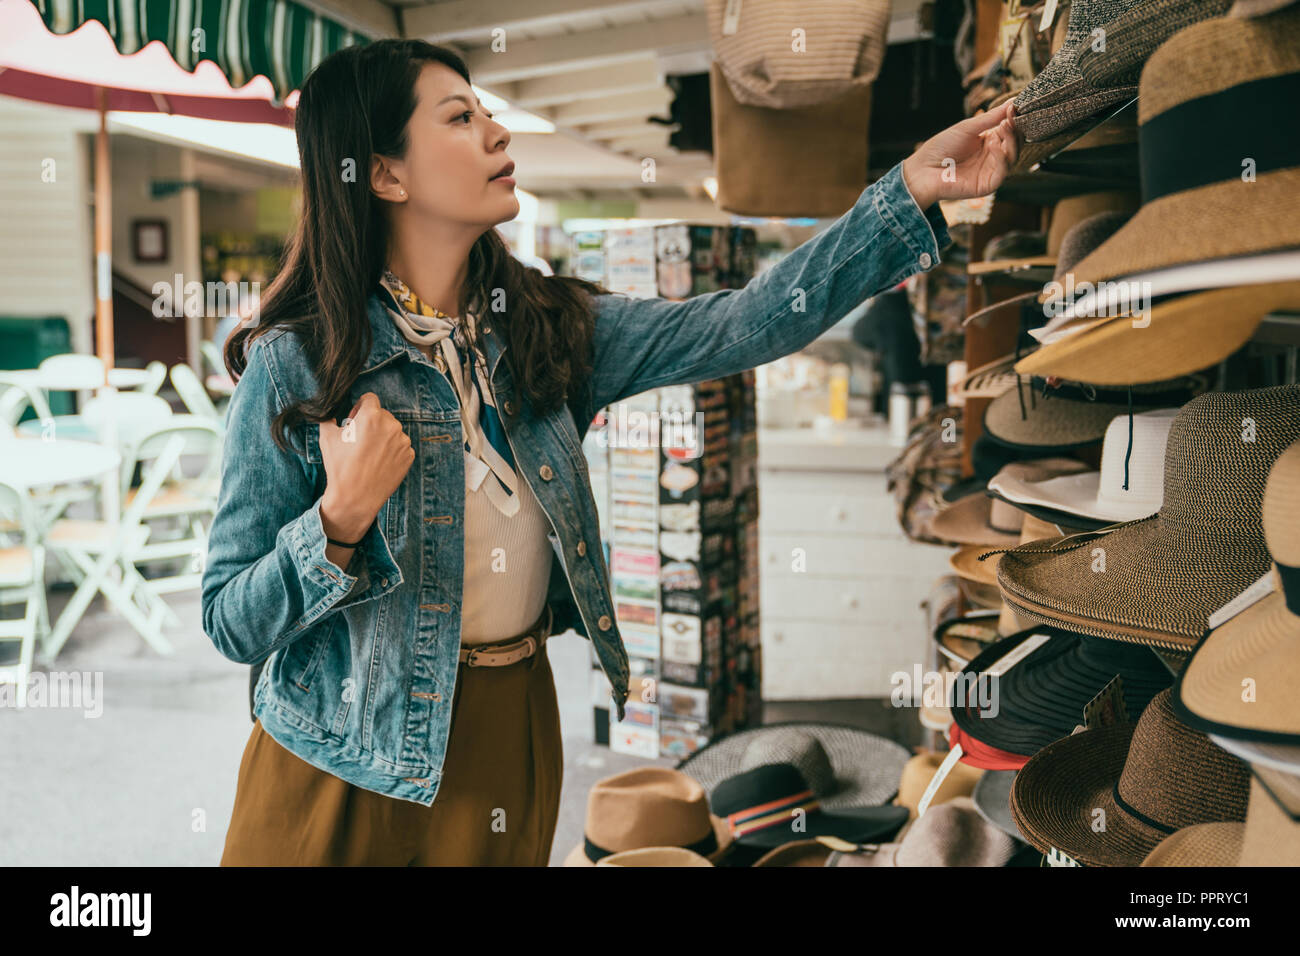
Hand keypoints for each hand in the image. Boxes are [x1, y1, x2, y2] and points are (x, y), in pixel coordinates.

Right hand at [318, 392, 414, 540]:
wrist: (355, 498)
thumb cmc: (340, 467)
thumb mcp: (327, 438)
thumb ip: (329, 418)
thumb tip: (330, 412)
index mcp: (372, 416)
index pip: (370, 399)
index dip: (360, 408)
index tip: (354, 420)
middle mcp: (392, 425)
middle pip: (382, 414)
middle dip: (371, 423)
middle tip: (359, 440)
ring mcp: (403, 441)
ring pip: (392, 430)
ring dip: (382, 437)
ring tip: (369, 454)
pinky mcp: (409, 456)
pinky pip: (400, 446)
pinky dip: (391, 451)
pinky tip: (379, 462)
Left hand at [901, 100, 1020, 207]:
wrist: (923, 170)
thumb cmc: (941, 148)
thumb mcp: (968, 128)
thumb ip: (991, 117)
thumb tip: (1013, 102)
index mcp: (989, 142)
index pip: (1010, 131)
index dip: (1014, 119)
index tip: (1015, 106)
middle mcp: (993, 156)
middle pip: (1015, 143)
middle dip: (1015, 129)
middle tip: (1011, 116)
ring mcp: (991, 171)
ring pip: (1012, 156)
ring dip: (1011, 140)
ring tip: (1005, 126)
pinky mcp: (987, 185)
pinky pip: (1002, 171)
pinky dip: (1001, 156)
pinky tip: (993, 144)